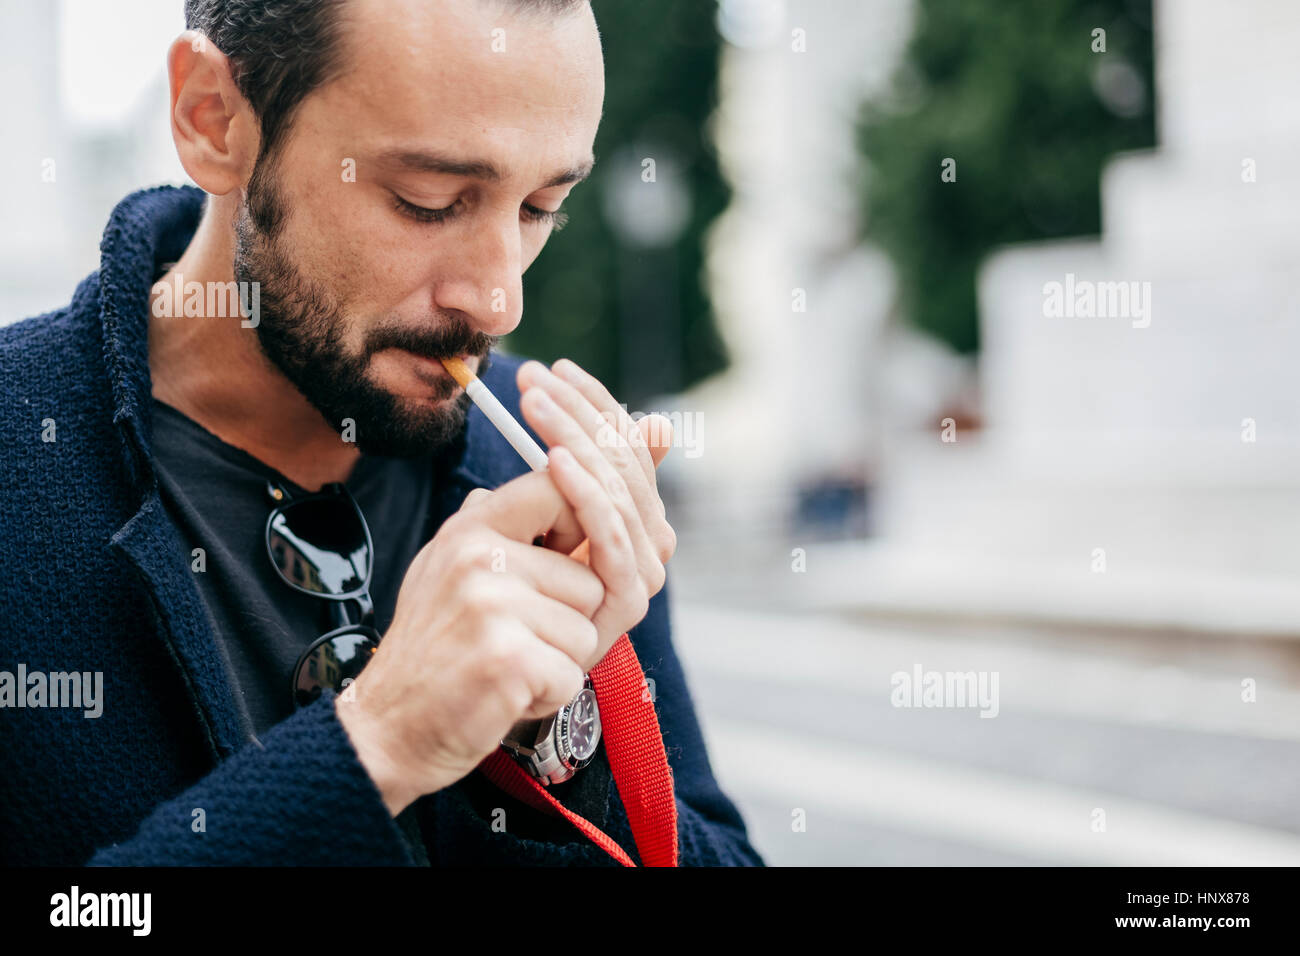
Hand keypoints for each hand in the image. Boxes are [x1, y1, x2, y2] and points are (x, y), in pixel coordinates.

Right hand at [334, 469, 605, 815]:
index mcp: (472, 528)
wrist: (389, 728)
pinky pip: (570, 674)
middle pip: (589, 580)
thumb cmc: (438, 651)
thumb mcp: (457, 568)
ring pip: (585, 631)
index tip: (568, 561)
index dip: (584, 528)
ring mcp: (490, 605)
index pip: (559, 488)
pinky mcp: (505, 658)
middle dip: (569, 622)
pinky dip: (548, 695)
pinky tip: (506, 693)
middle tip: (518, 641)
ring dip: (558, 661)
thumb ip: (511, 526)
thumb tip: (568, 473)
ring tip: (507, 666)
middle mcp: (478, 556)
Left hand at [516, 358, 676, 666]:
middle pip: (623, 463)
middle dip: (578, 414)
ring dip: (575, 441)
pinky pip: (611, 536)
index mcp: (634, 514)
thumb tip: (660, 426)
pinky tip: (553, 461)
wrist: (486, 668)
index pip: (627, 444)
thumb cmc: (508, 585)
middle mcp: (648, 539)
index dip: (594, 403)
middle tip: (533, 381)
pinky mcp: (628, 600)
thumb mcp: (542, 516)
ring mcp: (642, 571)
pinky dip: (585, 493)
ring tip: (536, 408)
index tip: (556, 368)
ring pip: (617, 492)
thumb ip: (587, 475)